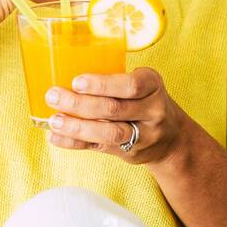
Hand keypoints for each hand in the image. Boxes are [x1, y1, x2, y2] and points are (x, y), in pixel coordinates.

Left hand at [43, 67, 187, 165]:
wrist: (172, 138)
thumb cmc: (146, 101)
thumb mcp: (142, 84)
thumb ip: (115, 81)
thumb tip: (66, 73)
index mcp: (152, 86)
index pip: (131, 85)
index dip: (102, 84)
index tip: (77, 82)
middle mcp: (152, 111)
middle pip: (114, 109)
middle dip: (80, 104)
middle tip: (53, 96)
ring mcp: (142, 135)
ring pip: (109, 133)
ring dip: (77, 127)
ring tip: (55, 120)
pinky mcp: (129, 153)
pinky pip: (99, 147)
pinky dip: (75, 142)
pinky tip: (57, 137)